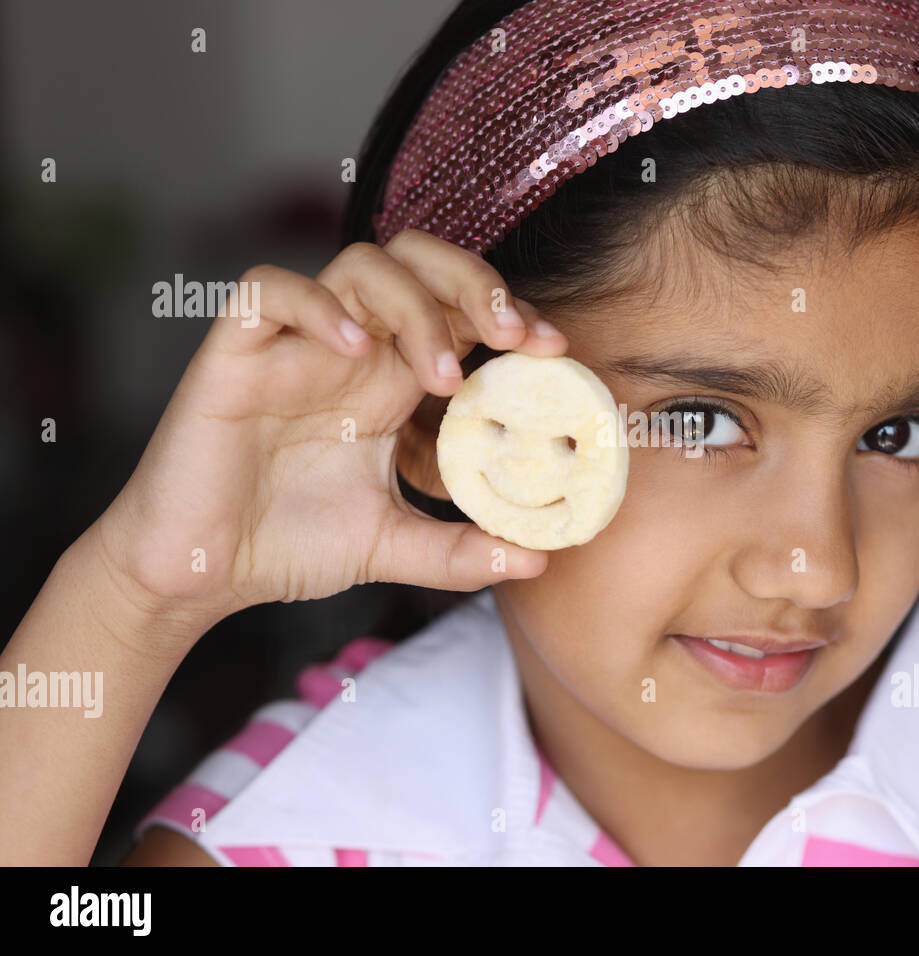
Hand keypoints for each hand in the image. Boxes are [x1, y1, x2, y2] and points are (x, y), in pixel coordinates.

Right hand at [95, 229, 566, 636]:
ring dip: (415, 305)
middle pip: (420, 262)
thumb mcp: (392, 545)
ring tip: (441, 375)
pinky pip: (270, 290)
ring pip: (360, 264)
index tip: (554, 349)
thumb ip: (461, 551)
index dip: (509, 311)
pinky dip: (319, 305)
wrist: (200, 573)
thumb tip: (538, 559)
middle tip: (515, 336)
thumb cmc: (289, 543)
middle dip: (476, 283)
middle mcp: (352, 348)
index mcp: (391, 379)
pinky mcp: (234, 352)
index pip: (459, 309)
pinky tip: (358, 348)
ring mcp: (295, 344)